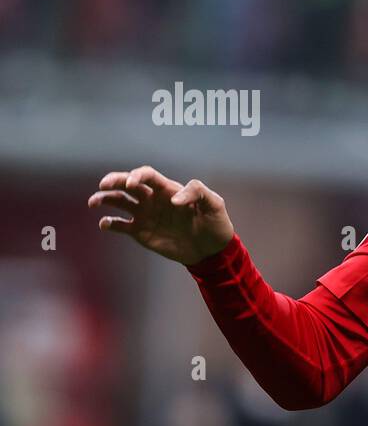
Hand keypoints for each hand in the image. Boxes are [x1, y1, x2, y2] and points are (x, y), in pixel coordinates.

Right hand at [87, 165, 234, 265]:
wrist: (212, 249)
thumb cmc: (215, 222)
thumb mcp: (214, 203)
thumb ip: (197, 192)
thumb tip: (173, 199)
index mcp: (168, 189)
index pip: (147, 175)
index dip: (137, 175)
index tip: (132, 183)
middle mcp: (152, 199)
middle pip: (127, 184)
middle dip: (114, 181)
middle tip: (104, 184)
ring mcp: (145, 215)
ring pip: (118, 201)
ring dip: (104, 199)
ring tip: (94, 202)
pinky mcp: (141, 232)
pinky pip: (120, 225)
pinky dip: (109, 223)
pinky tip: (105, 224)